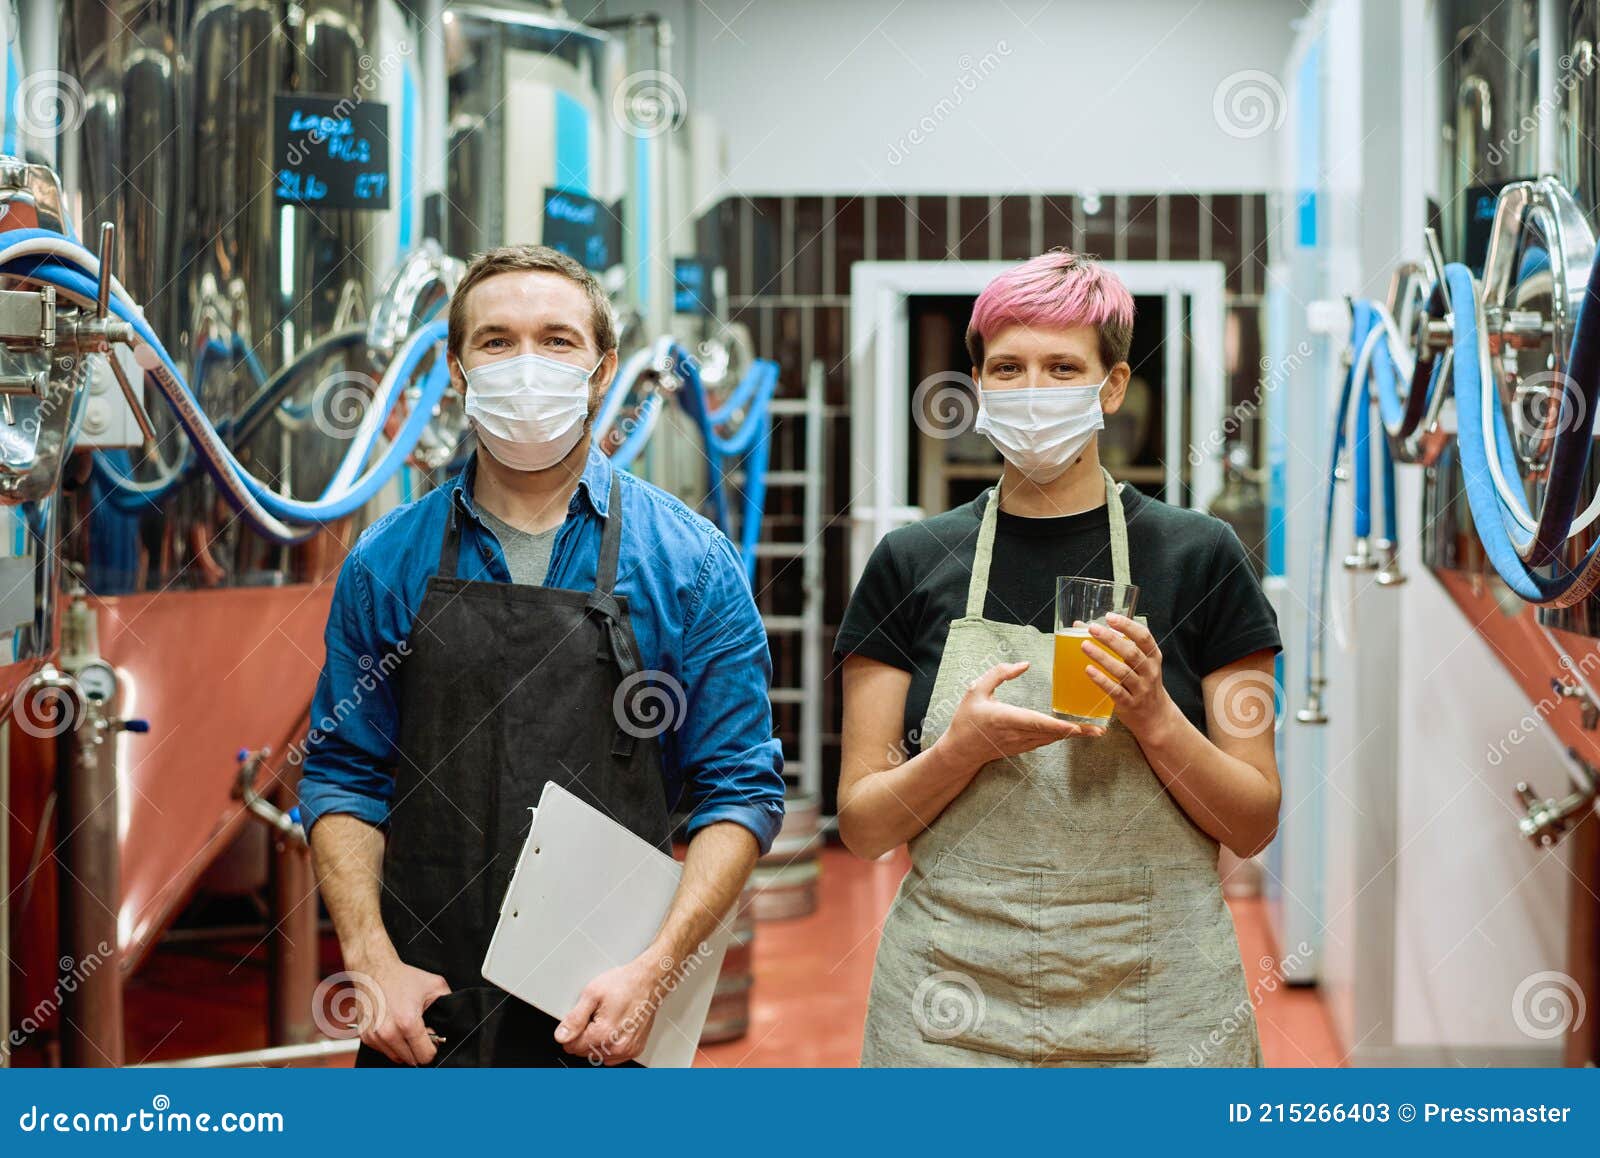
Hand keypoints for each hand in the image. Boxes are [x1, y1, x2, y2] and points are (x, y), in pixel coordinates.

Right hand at [353, 953, 450, 1065]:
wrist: (374, 970)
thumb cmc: (401, 977)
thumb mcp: (435, 985)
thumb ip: (449, 1003)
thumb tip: (455, 1018)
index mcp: (407, 1023)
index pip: (425, 1056)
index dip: (433, 1048)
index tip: (433, 1041)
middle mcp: (388, 1033)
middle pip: (411, 1060)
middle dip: (419, 1049)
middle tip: (420, 1032)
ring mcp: (375, 1037)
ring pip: (396, 1058)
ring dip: (405, 1049)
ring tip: (407, 1029)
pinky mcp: (366, 1037)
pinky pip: (384, 1051)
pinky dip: (391, 1044)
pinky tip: (395, 1028)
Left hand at [555, 956, 663, 1064]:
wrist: (648, 981)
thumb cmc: (624, 984)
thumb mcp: (592, 994)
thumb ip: (574, 1019)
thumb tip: (561, 1036)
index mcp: (603, 1033)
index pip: (572, 1046)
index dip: (571, 1032)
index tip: (581, 1019)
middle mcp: (616, 1046)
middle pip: (584, 1052)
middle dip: (584, 1036)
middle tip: (595, 1016)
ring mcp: (627, 1050)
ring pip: (598, 1056)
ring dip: (597, 1042)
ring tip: (606, 1021)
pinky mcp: (635, 1049)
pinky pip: (613, 1057)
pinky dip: (609, 1046)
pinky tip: (614, 1029)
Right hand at [936, 660, 1100, 772]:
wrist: (960, 751)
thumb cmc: (967, 719)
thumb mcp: (976, 690)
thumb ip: (999, 674)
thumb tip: (1024, 664)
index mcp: (1005, 718)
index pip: (1035, 722)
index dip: (1057, 726)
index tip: (1075, 726)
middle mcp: (1016, 734)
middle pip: (1051, 734)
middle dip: (1076, 732)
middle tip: (1099, 730)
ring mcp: (1021, 744)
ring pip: (1052, 739)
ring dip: (1072, 735)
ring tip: (1094, 730)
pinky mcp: (1022, 748)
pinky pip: (1046, 741)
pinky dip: (1060, 736)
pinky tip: (1073, 731)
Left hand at [1082, 613, 1177, 737]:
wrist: (1156, 717)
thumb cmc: (1142, 683)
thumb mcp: (1139, 664)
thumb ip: (1118, 645)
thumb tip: (1082, 626)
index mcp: (1153, 657)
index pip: (1144, 637)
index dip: (1128, 625)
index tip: (1110, 617)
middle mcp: (1149, 671)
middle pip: (1131, 652)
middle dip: (1111, 639)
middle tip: (1092, 629)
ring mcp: (1141, 688)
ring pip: (1122, 671)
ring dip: (1102, 657)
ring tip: (1084, 646)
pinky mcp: (1130, 704)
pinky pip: (1115, 691)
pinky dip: (1102, 680)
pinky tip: (1089, 670)